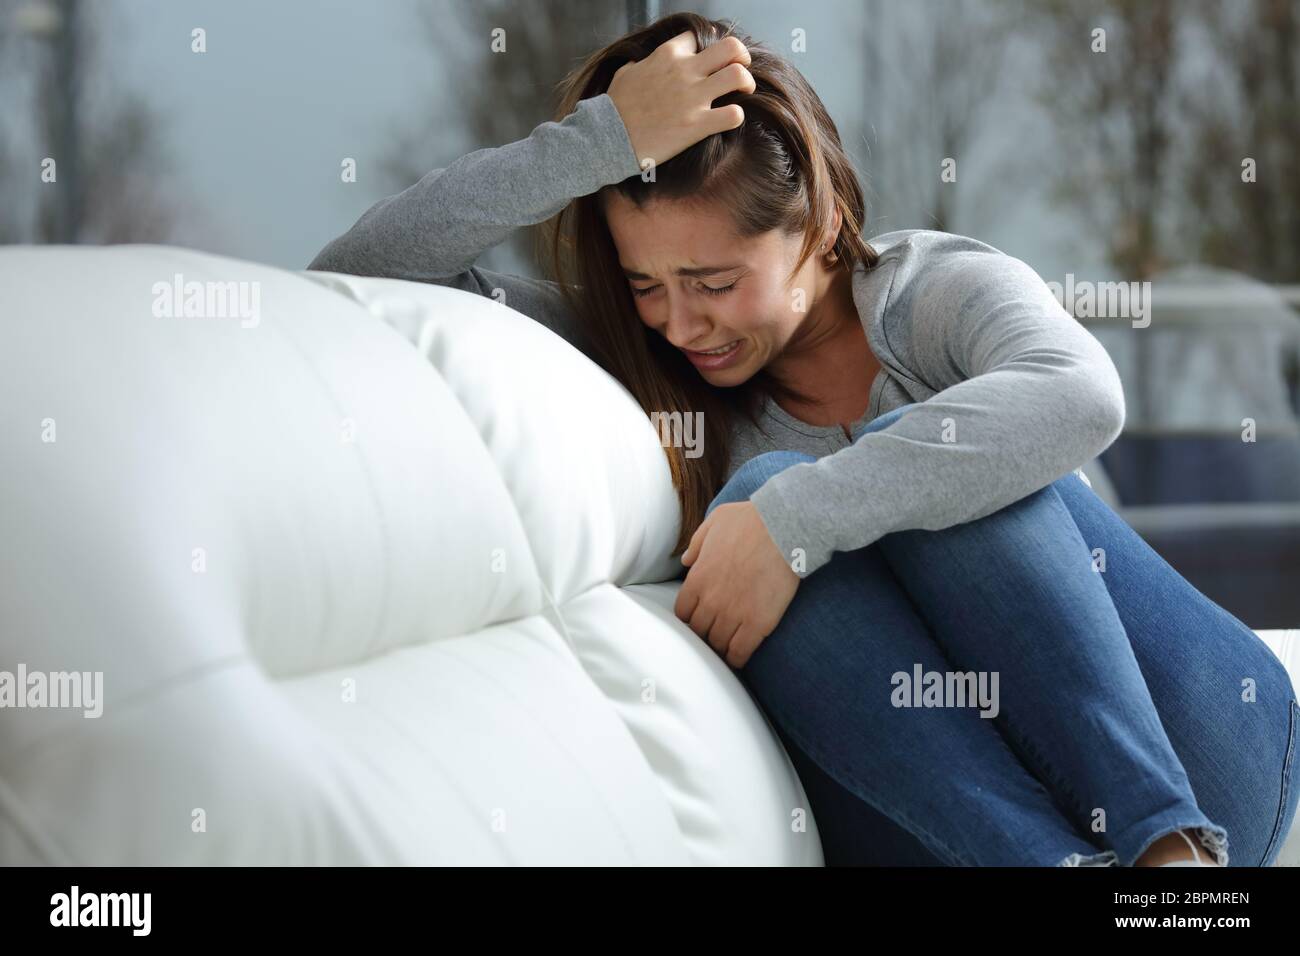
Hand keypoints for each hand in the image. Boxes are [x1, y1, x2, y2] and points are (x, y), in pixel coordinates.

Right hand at [606, 30, 754, 167]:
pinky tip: (727, 119)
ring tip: (743, 93)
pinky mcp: (698, 125)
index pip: (698, 38)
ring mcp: (693, 98)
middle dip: (740, 57)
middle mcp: (684, 71)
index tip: (709, 61)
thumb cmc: (613, 108)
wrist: (608, 137)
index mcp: (667, 55)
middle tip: (739, 70)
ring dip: (745, 83)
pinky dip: (736, 116)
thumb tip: (645, 65)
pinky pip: (734, 114)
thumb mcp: (626, 74)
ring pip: (738, 76)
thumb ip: (643, 64)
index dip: (707, 48)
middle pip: (731, 48)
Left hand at [674, 501, 799, 668]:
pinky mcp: (757, 625)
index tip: (700, 617)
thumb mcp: (715, 521)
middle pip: (698, 632)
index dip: (691, 617)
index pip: (683, 613)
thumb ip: (697, 542)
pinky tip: (739, 657)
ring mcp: (733, 615)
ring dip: (720, 647)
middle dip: (705, 633)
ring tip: (727, 646)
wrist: (784, 528)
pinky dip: (736, 658)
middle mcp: (711, 601)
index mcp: (698, 578)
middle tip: (715, 633)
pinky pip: (739, 653)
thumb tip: (686, 560)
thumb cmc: (751, 520)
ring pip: (717, 645)